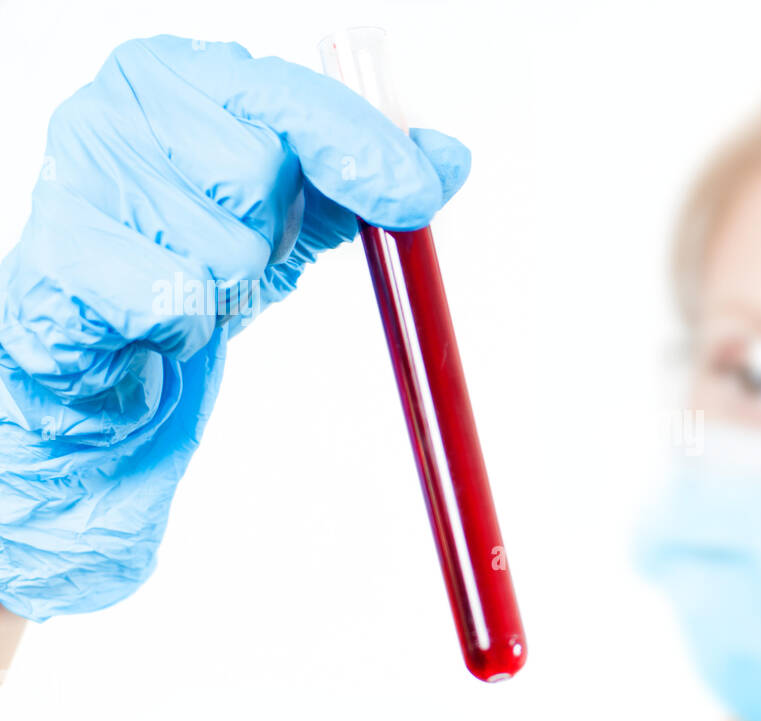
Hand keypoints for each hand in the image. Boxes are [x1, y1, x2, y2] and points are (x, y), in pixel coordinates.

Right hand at [0, 35, 469, 620]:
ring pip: (222, 249)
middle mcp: (122, 106)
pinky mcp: (56, 258)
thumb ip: (371, 180)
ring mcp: (79, 176)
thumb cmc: (200, 260)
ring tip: (192, 286)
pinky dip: (185, 329)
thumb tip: (447, 160)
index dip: (361, 150)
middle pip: (259, 175)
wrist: (109, 349)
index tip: (414, 195)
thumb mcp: (303, 212)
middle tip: (240, 253)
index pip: (290, 97)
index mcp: (186, 74)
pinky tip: (156, 319)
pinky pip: (173, 303)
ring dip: (228, 291)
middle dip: (271, 238)